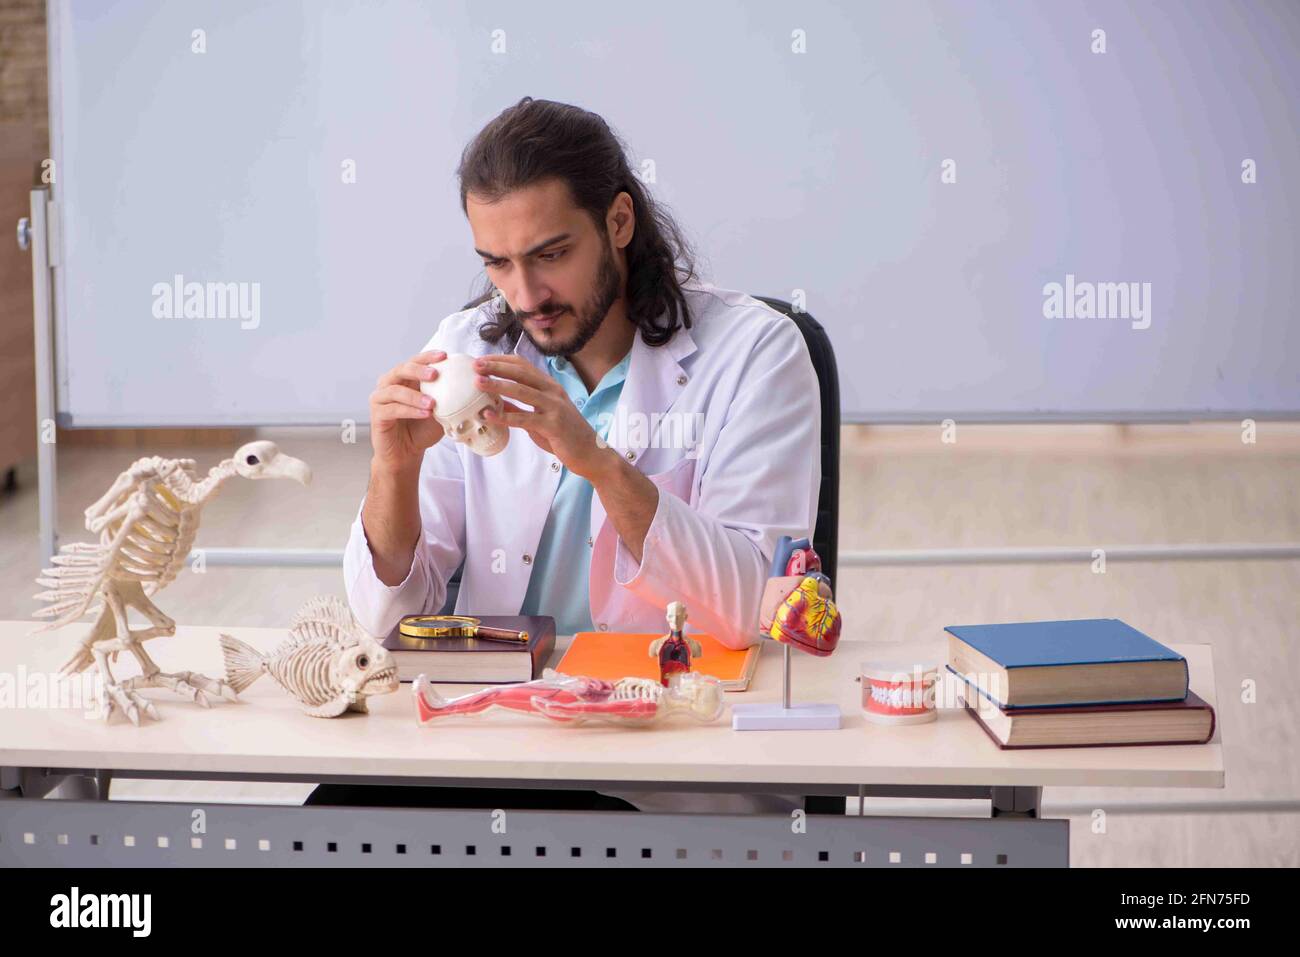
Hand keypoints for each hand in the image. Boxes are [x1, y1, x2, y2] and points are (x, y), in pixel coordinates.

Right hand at [368, 350, 446, 471]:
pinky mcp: (377, 415)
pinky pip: (393, 409)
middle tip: (435, 374)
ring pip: (395, 390)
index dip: (428, 357)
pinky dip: (410, 410)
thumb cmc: (421, 430)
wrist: (405, 453)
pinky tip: (425, 414)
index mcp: (404, 379)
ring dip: (415, 396)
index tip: (445, 355)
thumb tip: (470, 386)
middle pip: (401, 369)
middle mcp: (389, 385)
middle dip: (419, 369)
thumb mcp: (440, 411)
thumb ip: (448, 398)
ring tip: (433, 403)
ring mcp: (380, 399)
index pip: (415, 362)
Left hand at [472, 355, 616, 480]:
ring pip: (522, 391)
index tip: (481, 361)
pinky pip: (525, 418)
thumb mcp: (539, 418)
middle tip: (476, 365)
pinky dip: (504, 417)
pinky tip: (488, 416)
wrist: (590, 453)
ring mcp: (554, 407)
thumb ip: (519, 408)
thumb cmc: (564, 436)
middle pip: (521, 373)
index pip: (523, 365)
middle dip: (497, 367)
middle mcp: (553, 392)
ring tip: (478, 383)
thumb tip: (495, 402)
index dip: (501, 361)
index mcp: (549, 387)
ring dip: (498, 385)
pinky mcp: (553, 425)